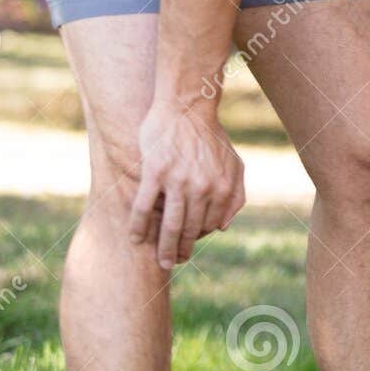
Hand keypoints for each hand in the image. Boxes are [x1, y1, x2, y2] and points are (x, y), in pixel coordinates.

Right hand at [128, 103, 245, 268]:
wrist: (187, 107)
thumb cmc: (209, 136)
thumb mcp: (233, 163)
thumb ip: (235, 194)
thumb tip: (224, 227)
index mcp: (222, 187)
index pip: (211, 225)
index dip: (199, 238)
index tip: (189, 246)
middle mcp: (203, 187)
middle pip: (190, 230)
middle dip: (181, 251)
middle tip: (172, 263)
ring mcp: (178, 181)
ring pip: (169, 225)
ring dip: (162, 248)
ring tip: (159, 262)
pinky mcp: (155, 172)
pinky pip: (145, 207)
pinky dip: (139, 226)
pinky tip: (134, 238)